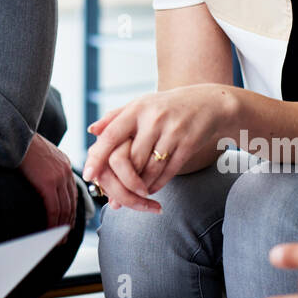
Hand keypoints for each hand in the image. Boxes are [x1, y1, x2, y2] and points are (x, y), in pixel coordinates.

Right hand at [18, 134, 77, 241]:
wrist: (15, 134)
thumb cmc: (22, 144)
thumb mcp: (42, 154)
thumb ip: (48, 168)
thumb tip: (44, 180)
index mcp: (65, 165)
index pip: (72, 194)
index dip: (71, 211)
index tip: (67, 224)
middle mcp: (66, 171)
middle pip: (71, 204)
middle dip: (68, 223)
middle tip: (64, 238)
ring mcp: (58, 178)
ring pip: (64, 209)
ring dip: (61, 227)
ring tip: (58, 240)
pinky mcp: (48, 183)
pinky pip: (54, 208)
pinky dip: (53, 223)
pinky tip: (50, 232)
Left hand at [83, 85, 232, 209]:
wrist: (209, 103)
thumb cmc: (168, 106)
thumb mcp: (141, 104)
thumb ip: (115, 116)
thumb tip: (91, 130)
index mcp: (137, 108)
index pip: (111, 135)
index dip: (98, 157)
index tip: (88, 174)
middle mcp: (153, 119)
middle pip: (131, 159)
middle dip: (122, 180)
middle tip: (115, 195)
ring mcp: (172, 132)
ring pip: (150, 169)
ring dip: (140, 186)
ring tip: (133, 193)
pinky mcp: (187, 145)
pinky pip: (168, 172)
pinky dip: (157, 184)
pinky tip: (150, 190)